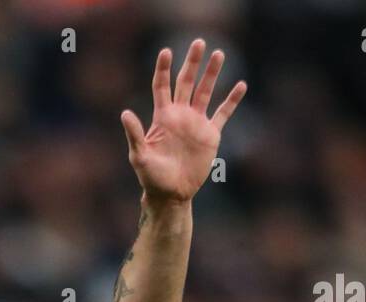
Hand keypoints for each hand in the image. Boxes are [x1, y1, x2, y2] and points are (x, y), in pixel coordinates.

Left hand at [121, 39, 245, 204]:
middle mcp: (180, 115)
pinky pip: (223, 113)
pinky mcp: (210, 135)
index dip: (163, 69)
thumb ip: (134, 134)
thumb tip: (125, 113)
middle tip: (199, 42)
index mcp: (162, 117)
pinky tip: (241, 85)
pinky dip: (232, 100)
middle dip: (192, 63)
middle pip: (186, 82)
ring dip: (212, 74)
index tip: (166, 51)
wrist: (171, 194)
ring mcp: (196, 123)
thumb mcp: (139, 155)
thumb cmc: (151, 177)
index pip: (162, 86)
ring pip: (205, 92)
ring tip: (219, 54)